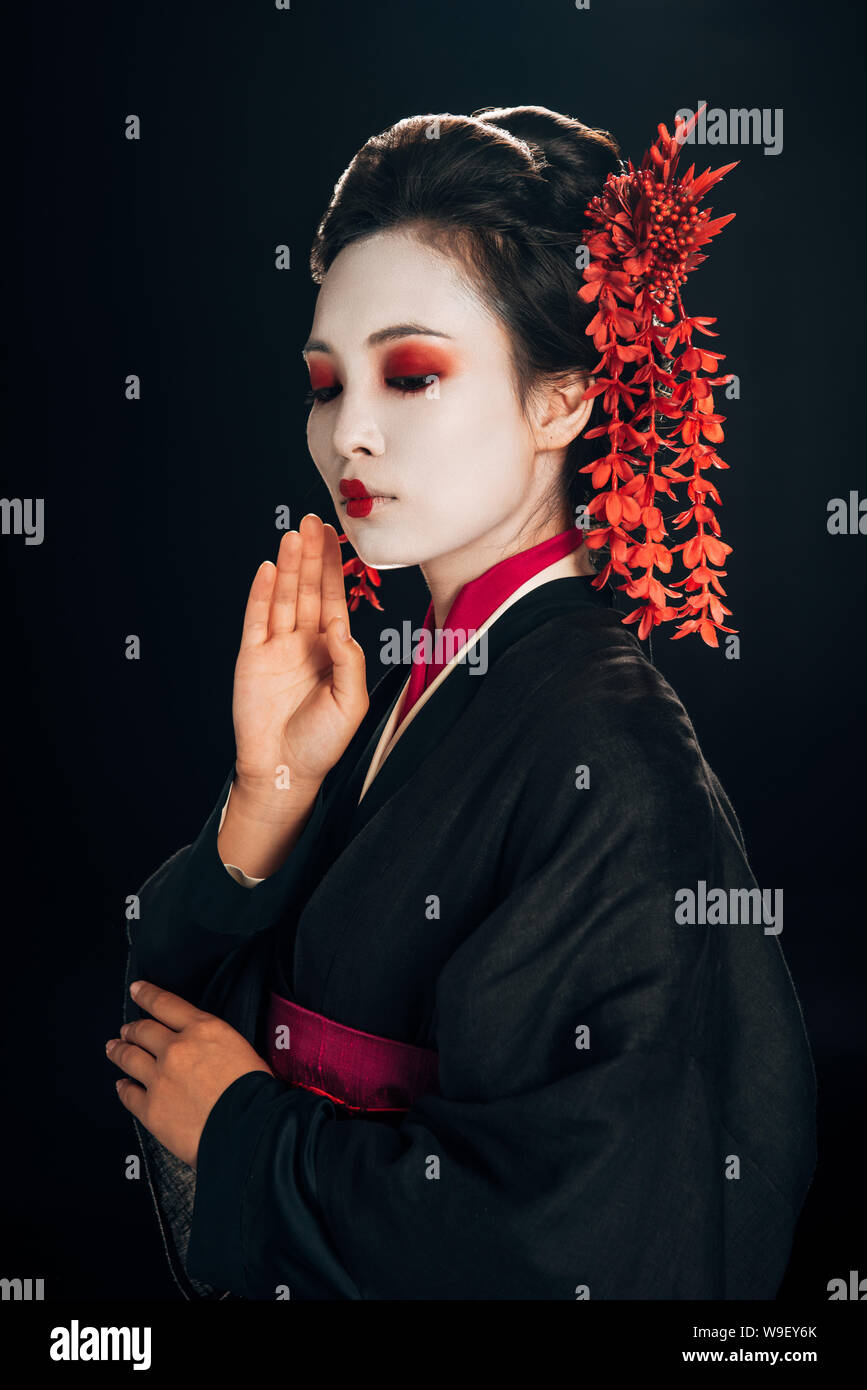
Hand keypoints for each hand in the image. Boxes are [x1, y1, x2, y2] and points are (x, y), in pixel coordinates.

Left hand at [108, 980, 274, 1168]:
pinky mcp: (151, 1108)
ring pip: (129, 1058)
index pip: (166, 1004)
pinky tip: (122, 1085)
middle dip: (133, 1028)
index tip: (137, 989)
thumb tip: (199, 1048)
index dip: (147, 994)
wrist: (248, 1128)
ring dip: (119, 1051)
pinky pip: (128, 1094)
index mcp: (202, 1029)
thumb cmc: (254, 1090)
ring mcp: (159, 1078)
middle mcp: (176, 1048)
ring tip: (114, 1048)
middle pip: (144, 1030)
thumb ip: (211, 1042)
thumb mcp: (239, 1047)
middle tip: (127, 1030)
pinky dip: (123, 1088)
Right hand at [232, 514, 368, 798]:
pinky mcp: (252, 657)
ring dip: (289, 567)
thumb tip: (340, 625)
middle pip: (309, 591)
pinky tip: (270, 569)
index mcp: (333, 652)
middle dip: (312, 557)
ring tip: (294, 535)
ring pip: (285, 598)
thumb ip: (350, 661)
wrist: (283, 771)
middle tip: (314, 522)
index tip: (338, 539)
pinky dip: (262, 594)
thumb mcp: (351, 703)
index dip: (335, 570)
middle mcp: (305, 644)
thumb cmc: (322, 744)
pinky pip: (257, 619)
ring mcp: (277, 648)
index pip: (335, 601)